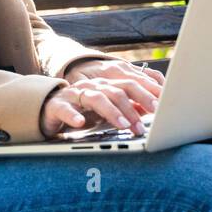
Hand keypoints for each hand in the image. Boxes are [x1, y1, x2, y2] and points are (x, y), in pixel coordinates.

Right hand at [39, 61, 163, 140]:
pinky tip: (80, 123)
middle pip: (118, 90)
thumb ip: (127, 107)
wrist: (48, 108)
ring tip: (123, 125)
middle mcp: (93, 86)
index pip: (131, 85)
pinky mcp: (57, 105)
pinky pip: (65, 108)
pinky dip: (73, 115)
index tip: (162, 108)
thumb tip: (151, 109)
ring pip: (96, 98)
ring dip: (112, 112)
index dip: (147, 94)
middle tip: (146, 122)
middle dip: (135, 105)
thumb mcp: (107, 109)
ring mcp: (75, 94)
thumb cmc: (82, 110)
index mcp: (107, 85)